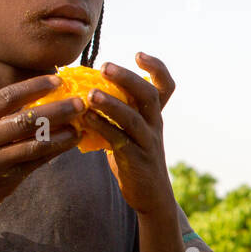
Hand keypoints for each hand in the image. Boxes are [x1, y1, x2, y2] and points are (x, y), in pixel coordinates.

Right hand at [0, 76, 83, 232]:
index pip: (7, 96)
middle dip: (58, 110)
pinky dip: (56, 151)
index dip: (35, 86)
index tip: (58, 80)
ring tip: (81, 126)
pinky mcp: (5, 180)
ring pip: (35, 144)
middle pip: (26, 119)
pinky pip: (36, 162)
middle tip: (80, 103)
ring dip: (62, 134)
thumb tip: (38, 96)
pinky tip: (70, 143)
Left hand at [81, 53, 174, 216]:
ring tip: (91, 94)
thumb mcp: (131, 132)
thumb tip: (85, 92)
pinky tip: (85, 119)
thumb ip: (117, 114)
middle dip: (127, 78)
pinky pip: (120, 141)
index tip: (138, 54)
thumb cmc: (135, 160)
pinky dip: (102, 128)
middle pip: (148, 95)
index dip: (156, 68)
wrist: (152, 197)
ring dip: (112, 103)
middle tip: (104, 66)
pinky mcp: (136, 161)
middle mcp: (154, 125)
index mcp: (154, 116)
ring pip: (133, 118)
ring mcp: (147, 143)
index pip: (165, 87)